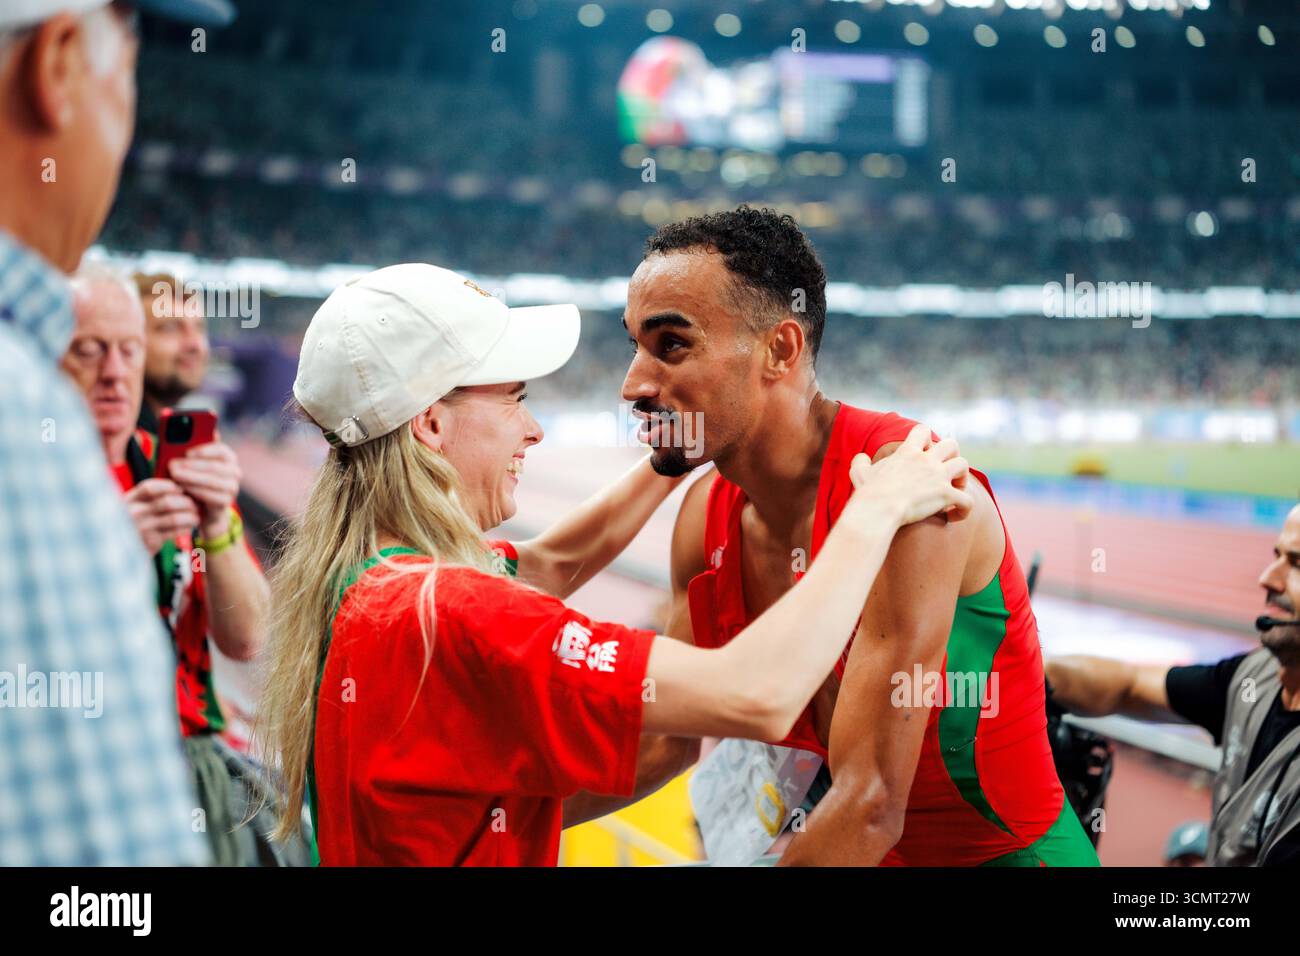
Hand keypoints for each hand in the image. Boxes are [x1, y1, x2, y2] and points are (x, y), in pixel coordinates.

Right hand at [124, 478, 200, 554]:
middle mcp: (132, 513)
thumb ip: (151, 497)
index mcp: (128, 500)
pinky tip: (189, 527)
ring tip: (196, 517)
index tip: (182, 489)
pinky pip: (174, 532)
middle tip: (196, 505)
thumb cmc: (136, 525)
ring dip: (190, 517)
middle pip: (167, 502)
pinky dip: (186, 528)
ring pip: (174, 518)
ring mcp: (141, 528)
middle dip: (186, 503)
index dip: (169, 486)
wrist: (124, 553)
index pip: (149, 487)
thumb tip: (181, 485)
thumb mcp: (136, 507)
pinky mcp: (150, 542)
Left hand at [166, 439, 241, 538]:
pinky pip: (209, 495)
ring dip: (190, 478)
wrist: (204, 505)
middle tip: (172, 465)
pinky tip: (182, 488)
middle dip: (191, 466)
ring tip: (174, 476)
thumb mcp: (195, 463)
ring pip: (211, 481)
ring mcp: (232, 487)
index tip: (187, 453)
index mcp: (229, 458)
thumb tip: (191, 435)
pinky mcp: (226, 501)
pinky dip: (194, 491)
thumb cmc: (196, 477)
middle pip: (214, 466)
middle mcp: (234, 471)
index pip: (221, 450)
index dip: (203, 451)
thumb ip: (194, 450)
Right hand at [846, 424, 971, 527]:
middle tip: (943, 475)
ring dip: (961, 480)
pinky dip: (964, 509)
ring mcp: (938, 477)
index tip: (923, 457)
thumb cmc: (868, 493)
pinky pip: (967, 500)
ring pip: (963, 465)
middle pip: (951, 444)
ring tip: (952, 493)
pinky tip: (953, 517)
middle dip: (952, 457)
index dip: (927, 441)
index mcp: (907, 452)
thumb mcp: (859, 473)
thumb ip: (860, 462)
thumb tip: (861, 457)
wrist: (877, 510)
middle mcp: (926, 460)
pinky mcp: (946, 495)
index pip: (923, 431)